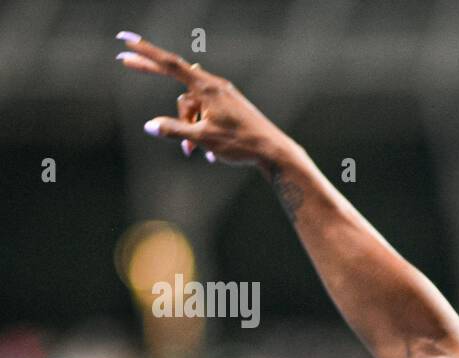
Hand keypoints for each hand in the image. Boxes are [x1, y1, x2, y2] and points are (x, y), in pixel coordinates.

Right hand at [115, 31, 289, 171]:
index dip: (146, 53)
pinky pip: (205, 115)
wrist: (274, 152)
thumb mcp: (203, 138)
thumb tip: (150, 126)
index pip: (170, 65)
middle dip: (155, 82)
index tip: (127, 41)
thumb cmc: (241, 144)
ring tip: (195, 152)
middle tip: (123, 61)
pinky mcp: (229, 109)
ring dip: (187, 130)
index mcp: (207, 88)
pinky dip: (201, 132)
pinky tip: (209, 153)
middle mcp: (215, 87)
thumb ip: (175, 130)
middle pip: (177, 86)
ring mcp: (223, 97)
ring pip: (192, 108)